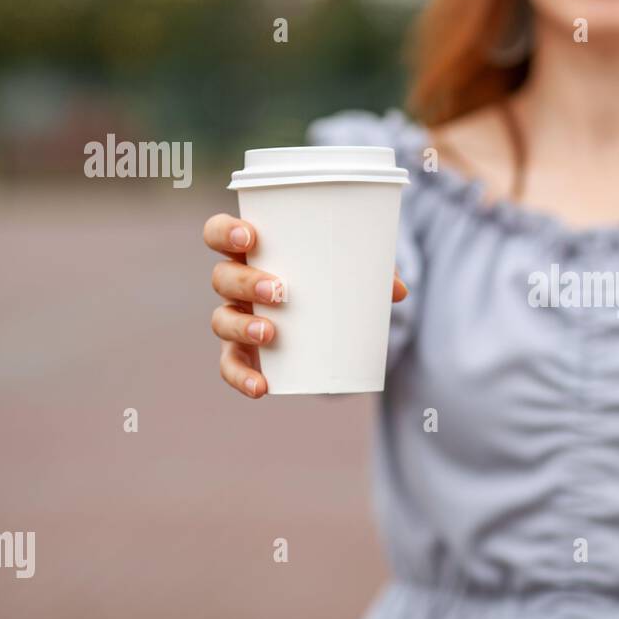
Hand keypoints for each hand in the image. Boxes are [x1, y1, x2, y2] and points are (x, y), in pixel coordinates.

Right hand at [203, 213, 407, 398]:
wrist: (324, 313)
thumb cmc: (330, 277)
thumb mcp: (351, 269)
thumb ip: (373, 272)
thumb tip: (399, 291)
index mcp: (252, 250)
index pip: (219, 232)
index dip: (224, 232)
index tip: (250, 237)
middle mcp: (236, 283)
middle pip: (222, 277)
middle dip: (246, 282)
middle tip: (280, 289)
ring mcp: (236, 317)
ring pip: (222, 320)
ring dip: (242, 326)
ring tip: (271, 333)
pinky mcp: (242, 351)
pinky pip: (232, 365)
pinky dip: (242, 377)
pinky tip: (262, 386)